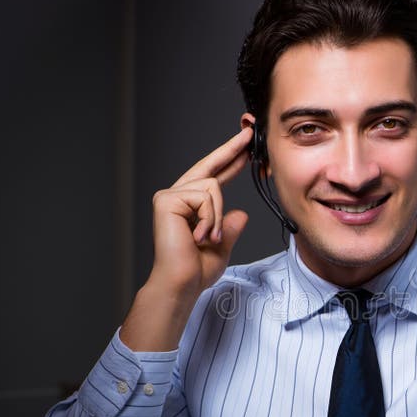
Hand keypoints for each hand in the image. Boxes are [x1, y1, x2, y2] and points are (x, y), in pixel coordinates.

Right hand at [148, 127, 252, 298]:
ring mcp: (169, 196)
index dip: (230, 162)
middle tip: (248, 133)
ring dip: (217, 216)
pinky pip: (206, 196)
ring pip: (213, 186)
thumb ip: (229, 227)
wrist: (181, 283)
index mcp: (189, 206)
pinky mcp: (167, 200)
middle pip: (208, 165)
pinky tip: (200, 235)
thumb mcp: (222, 245)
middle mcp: (175, 197)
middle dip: (230, 149)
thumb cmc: (196, 270)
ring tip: (209, 238)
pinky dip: (210, 217)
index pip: (213, 177)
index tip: (245, 148)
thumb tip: (241, 213)